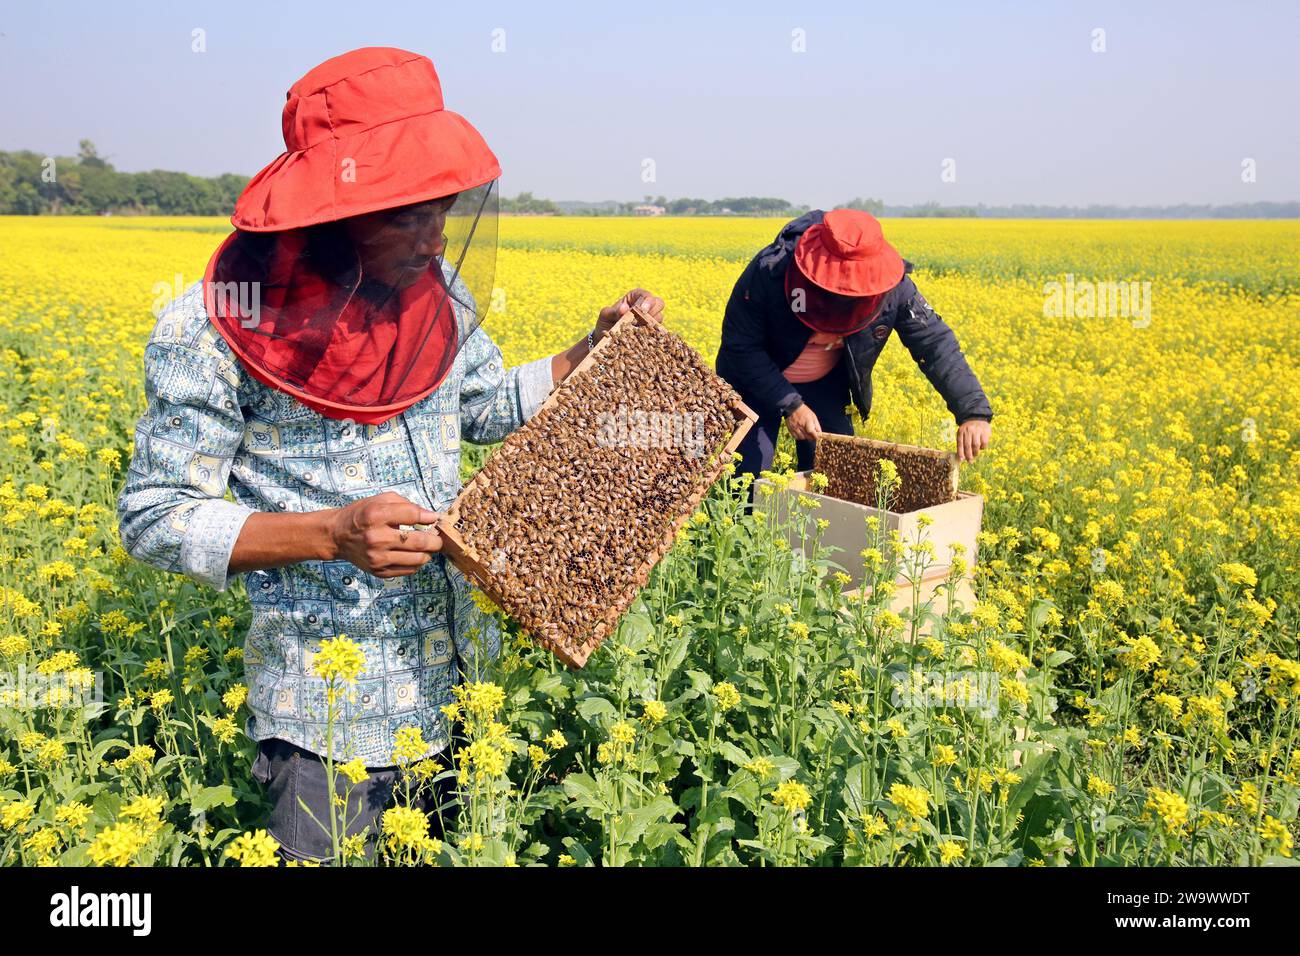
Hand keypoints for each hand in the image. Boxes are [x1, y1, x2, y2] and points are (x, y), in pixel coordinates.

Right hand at [328, 491, 443, 577]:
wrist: (337, 536)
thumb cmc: (361, 515)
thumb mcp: (380, 500)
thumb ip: (406, 505)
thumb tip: (430, 516)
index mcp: (376, 516)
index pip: (412, 516)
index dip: (429, 517)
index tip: (434, 518)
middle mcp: (376, 538)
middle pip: (419, 542)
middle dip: (435, 540)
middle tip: (437, 538)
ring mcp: (377, 557)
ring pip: (418, 559)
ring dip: (428, 553)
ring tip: (427, 547)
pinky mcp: (378, 571)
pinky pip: (409, 570)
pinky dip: (417, 562)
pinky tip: (413, 555)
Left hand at [592, 288, 665, 345]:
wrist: (606, 340)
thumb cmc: (605, 323)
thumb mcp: (605, 316)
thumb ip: (613, 311)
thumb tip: (624, 308)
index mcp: (634, 298)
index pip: (646, 295)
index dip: (647, 300)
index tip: (643, 309)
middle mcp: (645, 307)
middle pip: (658, 303)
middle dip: (653, 311)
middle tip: (644, 320)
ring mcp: (650, 320)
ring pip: (659, 318)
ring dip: (651, 324)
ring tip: (639, 332)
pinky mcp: (652, 332)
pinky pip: (658, 332)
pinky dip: (652, 335)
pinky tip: (643, 340)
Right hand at [785, 404, 821, 441]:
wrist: (792, 407)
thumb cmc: (804, 411)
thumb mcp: (813, 416)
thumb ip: (816, 425)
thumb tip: (820, 432)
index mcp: (808, 422)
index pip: (813, 433)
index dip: (816, 437)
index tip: (818, 437)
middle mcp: (801, 426)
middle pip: (808, 437)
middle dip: (812, 437)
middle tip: (813, 435)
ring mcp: (795, 428)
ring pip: (802, 438)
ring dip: (806, 437)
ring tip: (806, 433)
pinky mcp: (791, 429)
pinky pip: (796, 437)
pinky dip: (799, 437)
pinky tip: (801, 433)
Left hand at [957, 419, 990, 462]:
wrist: (976, 417)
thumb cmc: (968, 430)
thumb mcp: (962, 433)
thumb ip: (961, 443)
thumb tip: (962, 458)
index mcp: (961, 432)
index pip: (960, 444)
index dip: (961, 453)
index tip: (962, 460)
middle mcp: (968, 431)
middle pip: (968, 445)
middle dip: (969, 455)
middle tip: (970, 461)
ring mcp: (977, 431)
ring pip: (976, 445)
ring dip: (975, 452)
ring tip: (975, 454)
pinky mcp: (985, 431)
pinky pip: (984, 442)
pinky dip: (983, 447)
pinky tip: (981, 447)